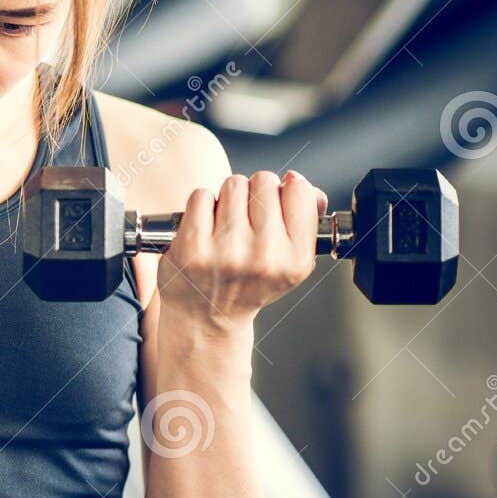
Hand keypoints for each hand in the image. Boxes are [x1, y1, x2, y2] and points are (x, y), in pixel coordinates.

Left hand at [156, 170, 328, 329]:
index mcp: (295, 259)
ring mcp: (226, 251)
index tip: (275, 205)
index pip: (300, 191)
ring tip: (225, 225)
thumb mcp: (290, 261)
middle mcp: (264, 256)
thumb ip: (304, 217)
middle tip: (246, 220)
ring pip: (232, 184)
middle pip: (264, 182)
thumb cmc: (247, 283)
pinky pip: (201, 195)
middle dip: (254, 193)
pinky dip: (201, 205)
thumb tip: (297, 179)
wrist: (205, 318)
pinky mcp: (192, 246)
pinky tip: (204, 228)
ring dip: (227, 198)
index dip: (285, 191)